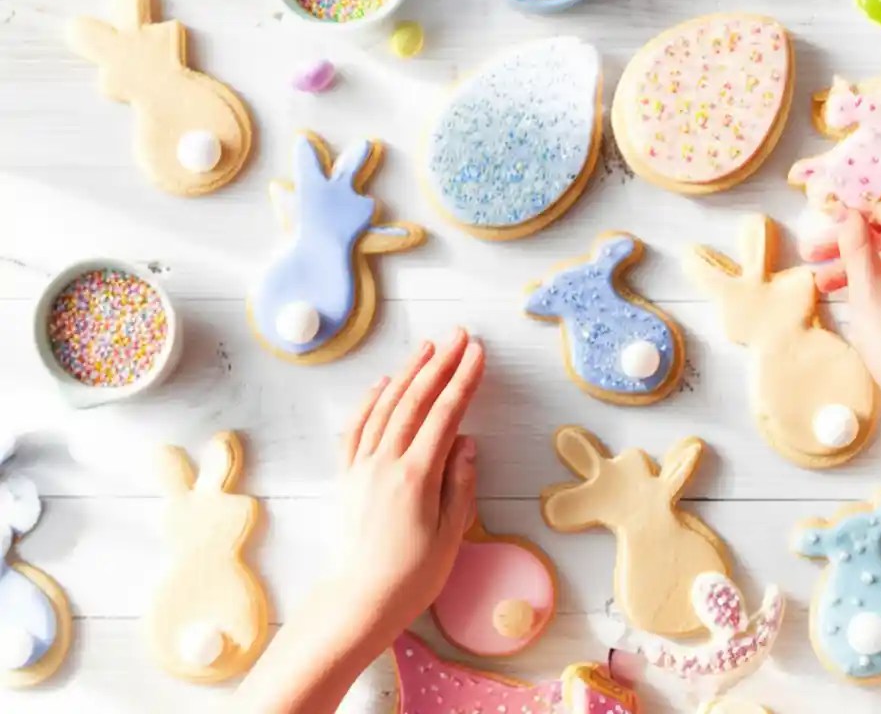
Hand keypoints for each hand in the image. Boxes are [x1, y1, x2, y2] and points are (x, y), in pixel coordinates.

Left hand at [335, 328, 485, 636]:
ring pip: (385, 408)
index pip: (444, 415)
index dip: (463, 381)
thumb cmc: (413, 576)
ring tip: (427, 347)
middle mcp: (385, 464)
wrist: (361, 600)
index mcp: (416, 477)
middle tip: (458, 335)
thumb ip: (459, 483)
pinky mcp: (347, 477)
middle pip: (414, 401)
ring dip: (407, 373)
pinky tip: (384, 383)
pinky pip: (357, 428)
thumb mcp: (451, 534)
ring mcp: (362, 468)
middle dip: (439, 364)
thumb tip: (466, 442)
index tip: (477, 353)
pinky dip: (371, 401)